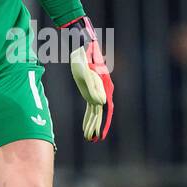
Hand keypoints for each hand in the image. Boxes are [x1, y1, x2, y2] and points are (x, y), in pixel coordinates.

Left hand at [65, 16, 112, 140]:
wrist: (82, 46)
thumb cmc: (83, 57)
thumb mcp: (85, 72)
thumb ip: (93, 87)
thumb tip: (101, 103)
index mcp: (102, 88)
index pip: (104, 110)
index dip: (103, 123)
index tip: (100, 135)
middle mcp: (102, 91)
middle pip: (100, 113)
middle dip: (96, 127)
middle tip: (92, 140)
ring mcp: (96, 92)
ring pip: (95, 112)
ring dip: (92, 124)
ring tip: (89, 137)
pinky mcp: (90, 90)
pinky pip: (90, 107)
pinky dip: (88, 117)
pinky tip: (86, 125)